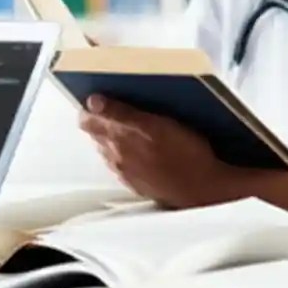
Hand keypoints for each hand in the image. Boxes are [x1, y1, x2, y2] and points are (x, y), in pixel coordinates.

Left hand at [78, 95, 234, 207]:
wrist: (202, 189)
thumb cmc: (186, 152)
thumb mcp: (157, 124)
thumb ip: (120, 113)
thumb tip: (91, 102)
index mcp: (118, 137)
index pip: (86, 120)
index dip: (90, 108)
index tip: (102, 98)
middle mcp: (114, 156)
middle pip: (93, 134)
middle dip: (101, 121)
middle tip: (120, 111)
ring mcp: (123, 172)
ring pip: (105, 149)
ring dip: (112, 139)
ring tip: (133, 132)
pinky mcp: (132, 184)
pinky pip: (118, 165)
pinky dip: (123, 155)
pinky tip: (141, 152)